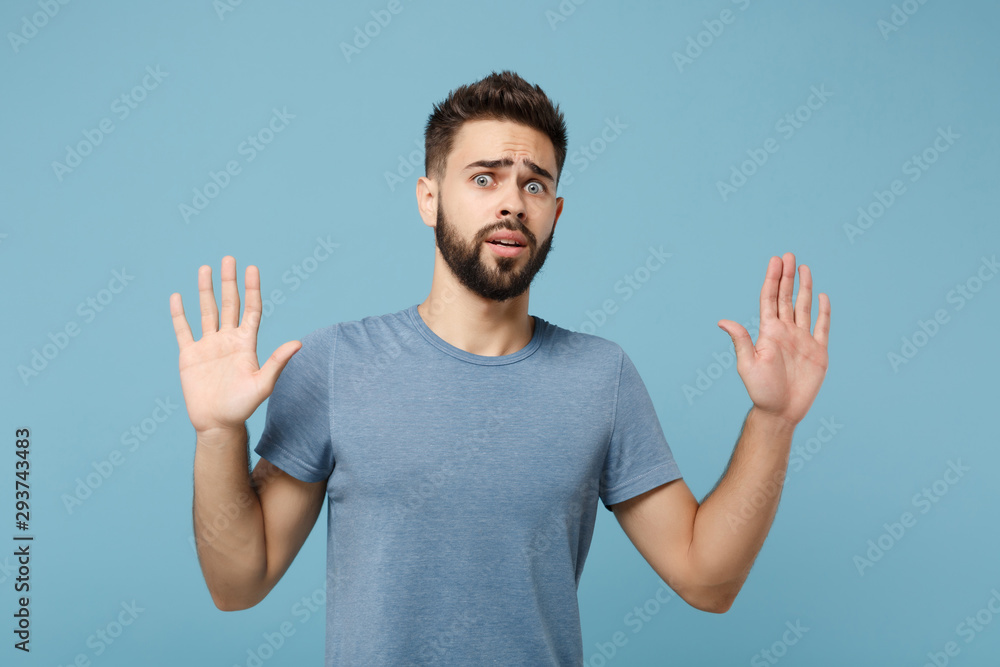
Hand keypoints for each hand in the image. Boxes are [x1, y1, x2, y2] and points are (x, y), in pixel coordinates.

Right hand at [169, 256, 301, 434]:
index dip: (252, 289)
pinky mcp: (189, 355)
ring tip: (205, 268)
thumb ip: (277, 362)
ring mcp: (208, 346)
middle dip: (229, 281)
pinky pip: (183, 330)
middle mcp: (228, 340)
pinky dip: (179, 314)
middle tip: (229, 259)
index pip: (250, 310)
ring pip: (207, 311)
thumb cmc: (242, 406)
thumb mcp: (263, 384)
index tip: (252, 268)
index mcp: (246, 343)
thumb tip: (298, 343)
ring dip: (205, 290)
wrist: (217, 423)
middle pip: (229, 304)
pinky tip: (177, 296)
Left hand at [717, 252, 830, 427]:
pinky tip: (822, 296)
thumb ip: (741, 340)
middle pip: (786, 297)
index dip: (773, 279)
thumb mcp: (748, 364)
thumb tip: (723, 321)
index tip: (776, 260)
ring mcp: (802, 340)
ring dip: (804, 287)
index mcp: (769, 332)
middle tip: (789, 255)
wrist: (780, 411)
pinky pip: (822, 327)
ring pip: (804, 307)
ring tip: (805, 268)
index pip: (770, 298)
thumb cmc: (761, 391)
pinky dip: (824, 312)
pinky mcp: (818, 352)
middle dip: (788, 276)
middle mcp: (785, 332)